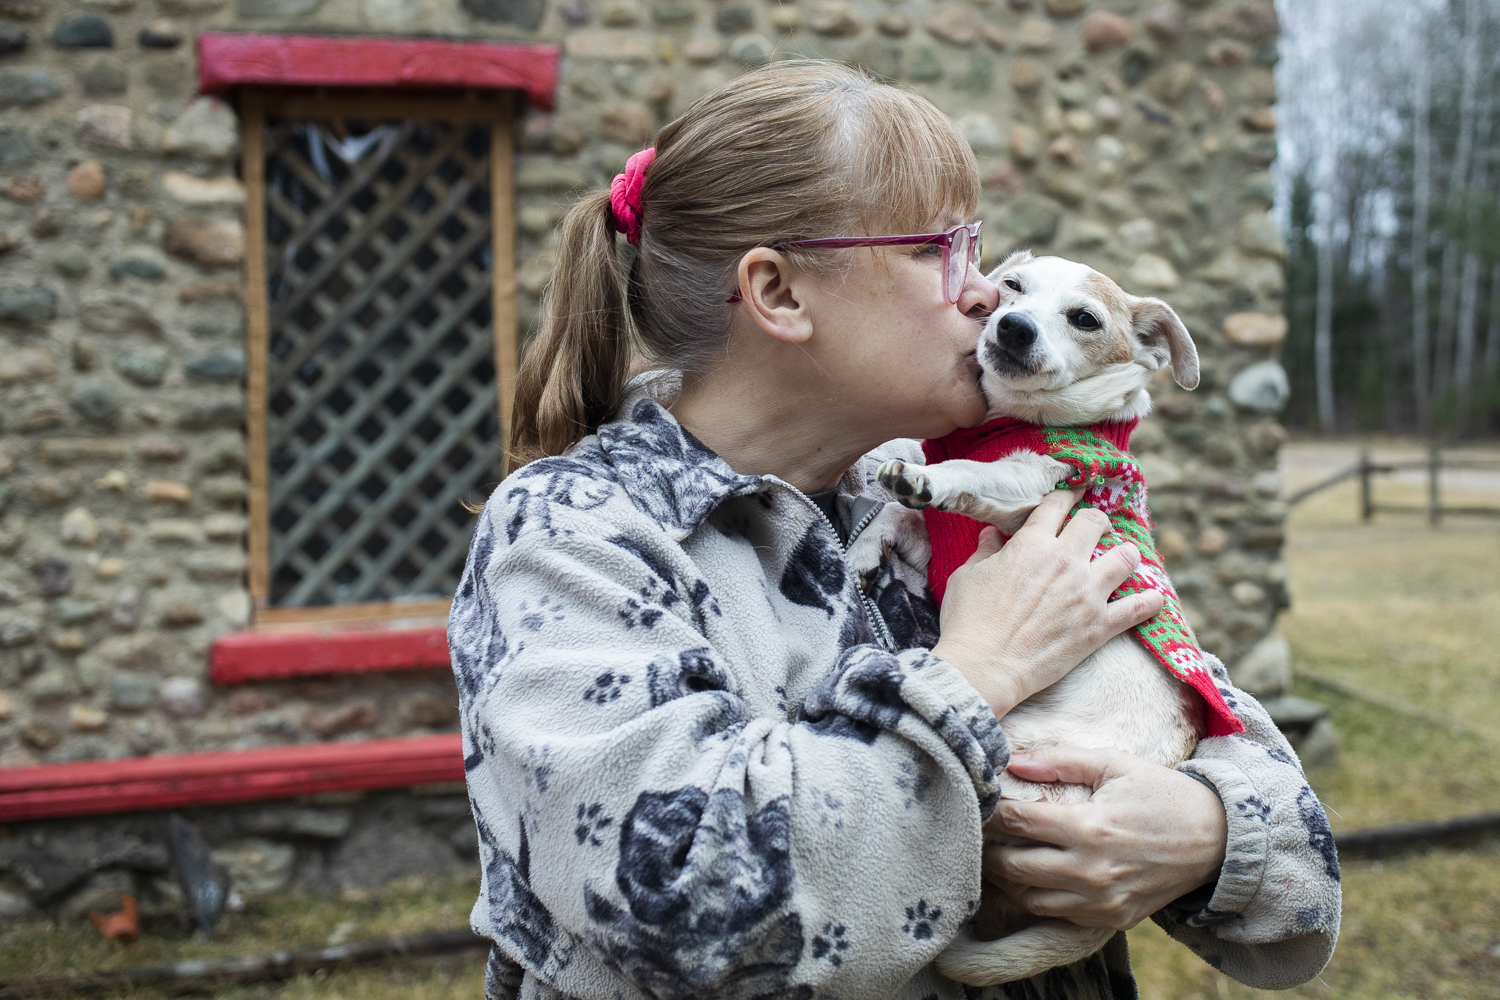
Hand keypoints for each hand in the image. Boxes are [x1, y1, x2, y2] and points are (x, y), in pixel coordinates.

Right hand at [931, 489, 1163, 717]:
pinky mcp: (1099, 625)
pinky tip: (1155, 598)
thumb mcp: (967, 576)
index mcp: (1032, 544)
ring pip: (1125, 557)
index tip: (1075, 490)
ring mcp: (1087, 593)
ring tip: (1122, 558)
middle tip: (1094, 528)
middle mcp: (1065, 561)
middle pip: (1095, 522)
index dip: (1067, 494)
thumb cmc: (968, 620)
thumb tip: (992, 535)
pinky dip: (1149, 602)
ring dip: (1125, 554)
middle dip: (1096, 521)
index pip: (1057, 506)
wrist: (984, 666)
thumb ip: (985, 551)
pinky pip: (1137, 608)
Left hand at [982, 747, 1227, 929]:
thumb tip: (1012, 760)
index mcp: (1090, 828)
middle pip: (1013, 867)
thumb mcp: (1115, 764)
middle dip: (988, 849)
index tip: (977, 802)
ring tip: (997, 855)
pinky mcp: (1111, 919)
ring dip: (1007, 879)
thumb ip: (1060, 760)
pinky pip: (1057, 915)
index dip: (990, 812)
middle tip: (977, 832)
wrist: (1215, 840)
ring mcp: (1101, 901)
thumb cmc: (1161, 794)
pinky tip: (1030, 876)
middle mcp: (1092, 871)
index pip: (1018, 822)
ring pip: (1029, 899)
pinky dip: (1037, 898)